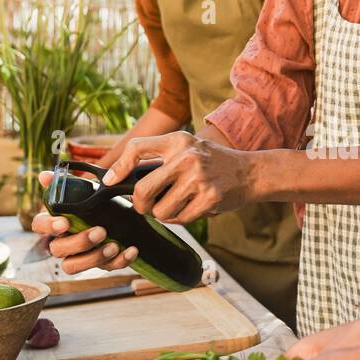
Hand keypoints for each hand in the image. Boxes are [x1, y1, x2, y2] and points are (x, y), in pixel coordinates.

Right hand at [29, 171, 138, 273]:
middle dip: (79, 242)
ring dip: (94, 258)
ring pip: (72, 267)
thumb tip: (44, 176)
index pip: (39, 225)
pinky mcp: (100, 264)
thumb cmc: (101, 202)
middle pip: (57, 249)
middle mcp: (63, 242)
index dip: (48, 226)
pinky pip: (105, 269)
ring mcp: (80, 256)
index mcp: (57, 221)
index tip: (64, 223)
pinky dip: (119, 261)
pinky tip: (131, 250)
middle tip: (101, 231)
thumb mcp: (90, 190)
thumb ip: (68, 184)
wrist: (128, 214)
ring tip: (114, 246)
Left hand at [103, 132, 258, 224]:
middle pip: (143, 189)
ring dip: (163, 214)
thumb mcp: (188, 148)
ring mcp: (198, 178)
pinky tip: (192, 209)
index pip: (137, 148)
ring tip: (176, 206)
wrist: (250, 172)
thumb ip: (161, 159)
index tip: (109, 180)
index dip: (118, 166)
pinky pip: (180, 219)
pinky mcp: (209, 198)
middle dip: (140, 204)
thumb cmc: (213, 162)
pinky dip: (181, 219)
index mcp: (177, 141)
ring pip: (160, 210)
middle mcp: (186, 157)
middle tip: (146, 207)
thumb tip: (123, 178)